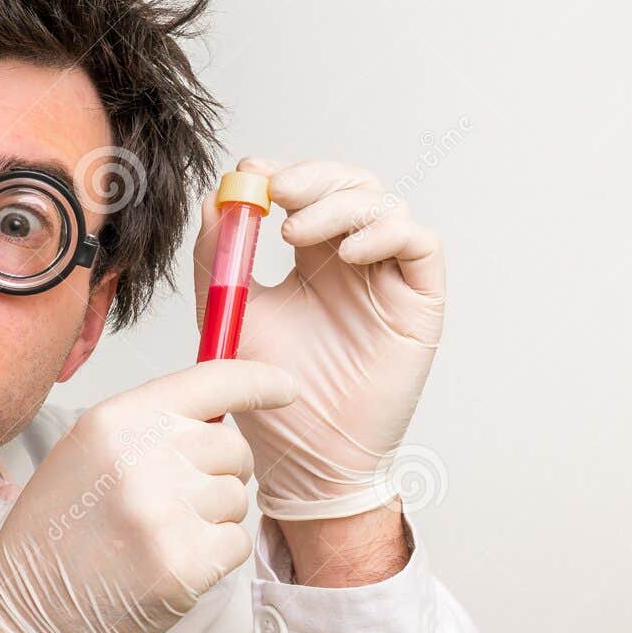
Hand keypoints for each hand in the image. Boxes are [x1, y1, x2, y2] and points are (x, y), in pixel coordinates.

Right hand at [0, 359, 297, 632]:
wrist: (32, 612)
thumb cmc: (59, 532)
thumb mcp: (85, 453)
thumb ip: (148, 426)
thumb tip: (220, 415)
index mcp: (116, 420)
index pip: (211, 381)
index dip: (258, 382)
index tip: (285, 390)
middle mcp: (143, 456)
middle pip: (233, 448)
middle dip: (218, 473)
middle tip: (173, 501)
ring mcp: (166, 511)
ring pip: (237, 499)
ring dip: (212, 519)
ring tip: (156, 537)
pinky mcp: (186, 562)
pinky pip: (236, 543)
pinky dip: (213, 557)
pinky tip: (168, 565)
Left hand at [193, 157, 444, 523]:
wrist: (308, 460)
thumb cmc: (274, 399)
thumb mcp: (232, 317)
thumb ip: (218, 261)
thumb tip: (211, 200)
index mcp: (312, 259)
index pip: (306, 192)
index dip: (284, 173)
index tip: (250, 174)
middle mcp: (354, 261)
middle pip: (349, 185)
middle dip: (313, 176)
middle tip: (276, 190)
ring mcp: (389, 279)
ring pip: (383, 203)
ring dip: (340, 204)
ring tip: (295, 231)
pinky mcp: (419, 301)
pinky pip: (420, 243)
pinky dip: (387, 231)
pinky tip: (348, 253)